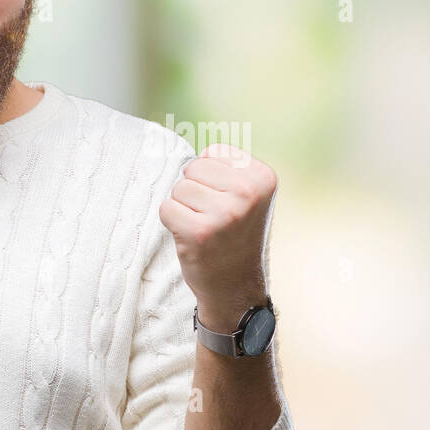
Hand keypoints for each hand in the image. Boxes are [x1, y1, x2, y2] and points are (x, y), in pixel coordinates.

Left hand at [158, 143, 276, 330]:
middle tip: (213, 217)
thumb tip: (178, 145)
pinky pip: (166, 208)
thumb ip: (226, 166)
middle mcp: (248, 193)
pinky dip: (172, 222)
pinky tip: (193, 238)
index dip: (212, 177)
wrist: (236, 285)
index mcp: (263, 177)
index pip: (214, 152)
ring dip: (184, 208)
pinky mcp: (199, 232)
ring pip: (178, 188)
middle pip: (193, 167)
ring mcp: (224, 213)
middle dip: (195, 190)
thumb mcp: (247, 194)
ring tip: (205, 227)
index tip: (228, 202)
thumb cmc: (235, 233)